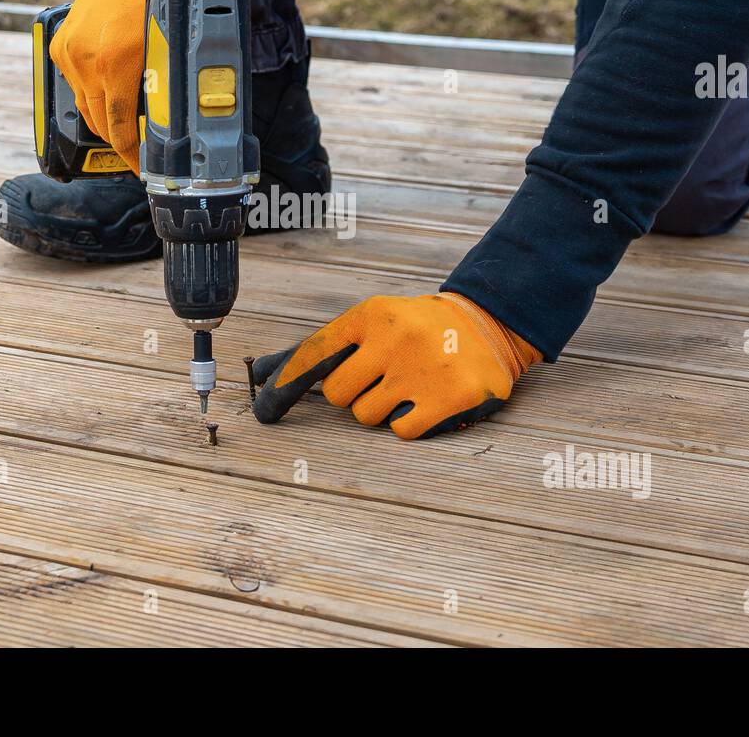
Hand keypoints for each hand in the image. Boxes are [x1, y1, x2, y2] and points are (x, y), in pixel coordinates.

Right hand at [49, 0, 207, 172]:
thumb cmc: (161, 0)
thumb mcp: (170, 47)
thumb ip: (164, 87)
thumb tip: (171, 125)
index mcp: (118, 63)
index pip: (119, 129)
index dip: (132, 155)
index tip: (144, 168)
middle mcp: (88, 61)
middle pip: (99, 122)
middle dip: (119, 139)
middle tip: (139, 150)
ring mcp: (70, 54)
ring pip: (84, 105)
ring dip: (104, 116)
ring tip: (125, 121)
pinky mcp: (61, 46)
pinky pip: (74, 83)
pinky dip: (91, 91)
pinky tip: (109, 89)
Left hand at [250, 293, 540, 439]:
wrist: (488, 323)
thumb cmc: (415, 329)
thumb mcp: (374, 321)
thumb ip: (326, 348)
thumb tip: (260, 372)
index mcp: (371, 315)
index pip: (315, 354)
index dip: (285, 384)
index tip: (264, 410)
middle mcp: (394, 338)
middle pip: (339, 395)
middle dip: (354, 394)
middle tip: (381, 378)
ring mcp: (423, 368)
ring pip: (369, 417)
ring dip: (384, 409)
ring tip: (410, 384)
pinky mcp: (452, 396)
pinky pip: (402, 432)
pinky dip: (410, 424)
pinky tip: (428, 401)